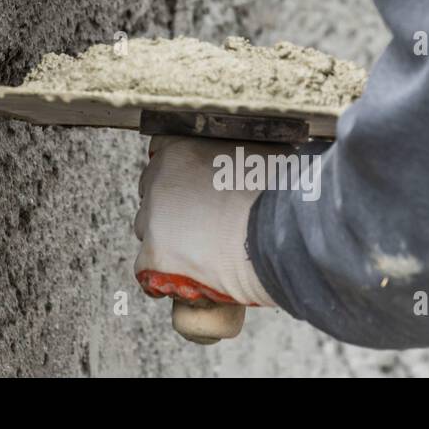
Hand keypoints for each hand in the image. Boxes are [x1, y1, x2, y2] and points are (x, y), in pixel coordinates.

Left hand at [135, 135, 277, 340]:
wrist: (281, 233)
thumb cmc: (280, 193)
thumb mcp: (257, 152)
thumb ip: (235, 151)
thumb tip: (244, 155)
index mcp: (179, 150)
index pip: (160, 155)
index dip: (179, 175)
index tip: (195, 189)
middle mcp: (158, 179)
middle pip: (152, 194)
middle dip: (171, 208)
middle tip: (202, 224)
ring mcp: (153, 217)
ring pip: (147, 230)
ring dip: (167, 240)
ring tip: (202, 252)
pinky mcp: (154, 255)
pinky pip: (147, 268)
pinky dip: (164, 275)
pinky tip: (189, 278)